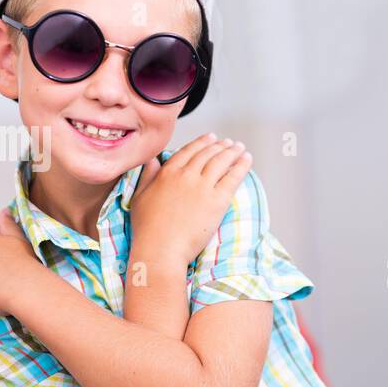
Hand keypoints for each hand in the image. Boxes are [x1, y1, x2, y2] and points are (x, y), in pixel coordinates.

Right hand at [130, 134, 252, 267]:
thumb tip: (152, 161)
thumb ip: (147, 176)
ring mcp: (202, 186)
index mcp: (167, 173)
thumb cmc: (147, 229)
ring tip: (240, 148)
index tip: (211, 138)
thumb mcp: (140, 197)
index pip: (189, 151)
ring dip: (232, 152)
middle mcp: (186, 175)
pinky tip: (247, 160)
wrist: (160, 248)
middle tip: (229, 143)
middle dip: (220, 146)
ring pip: (221, 162)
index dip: (202, 143)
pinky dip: (241, 166)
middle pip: (207, 154)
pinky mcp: (217, 200)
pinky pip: (233, 177)